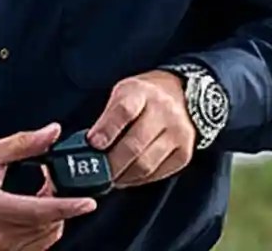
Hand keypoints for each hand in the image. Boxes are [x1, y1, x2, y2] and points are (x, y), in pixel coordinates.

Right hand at [0, 122, 96, 249]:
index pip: (38, 211)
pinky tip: (38, 211)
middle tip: (56, 181)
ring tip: (45, 194)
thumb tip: (53, 132)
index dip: (67, 207)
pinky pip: (35, 246)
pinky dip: (44, 228)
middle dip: (61, 203)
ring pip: (44, 238)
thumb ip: (23, 144)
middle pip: (45, 225)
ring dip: (54, 216)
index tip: (89, 201)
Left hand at [87, 70, 195, 188]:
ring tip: (109, 178)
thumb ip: (106, 117)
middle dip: (110, 164)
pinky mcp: (184, 153)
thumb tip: (87, 148)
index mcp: (142, 92)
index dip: (107, 129)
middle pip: (134, 145)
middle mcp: (164, 111)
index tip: (93, 143)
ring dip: (122, 176)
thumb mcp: (123, 93)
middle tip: (95, 173)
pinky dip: (138, 180)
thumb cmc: (144, 97)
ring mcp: (177, 133)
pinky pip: (157, 174)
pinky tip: (127, 177)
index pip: (124, 111)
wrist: (182, 95)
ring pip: (145, 165)